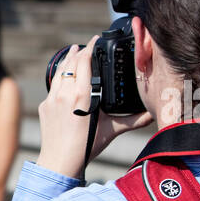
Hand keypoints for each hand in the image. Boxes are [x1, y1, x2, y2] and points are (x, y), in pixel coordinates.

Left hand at [36, 35, 153, 178]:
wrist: (59, 161)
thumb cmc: (86, 147)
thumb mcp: (112, 130)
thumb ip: (134, 120)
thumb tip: (154, 115)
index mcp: (81, 95)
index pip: (84, 61)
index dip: (90, 47)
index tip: (97, 39)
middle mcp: (64, 93)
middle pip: (70, 63)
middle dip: (79, 51)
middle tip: (88, 44)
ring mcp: (52, 99)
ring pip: (59, 72)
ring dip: (67, 60)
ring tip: (74, 50)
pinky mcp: (45, 106)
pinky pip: (52, 85)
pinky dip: (59, 76)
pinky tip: (64, 75)